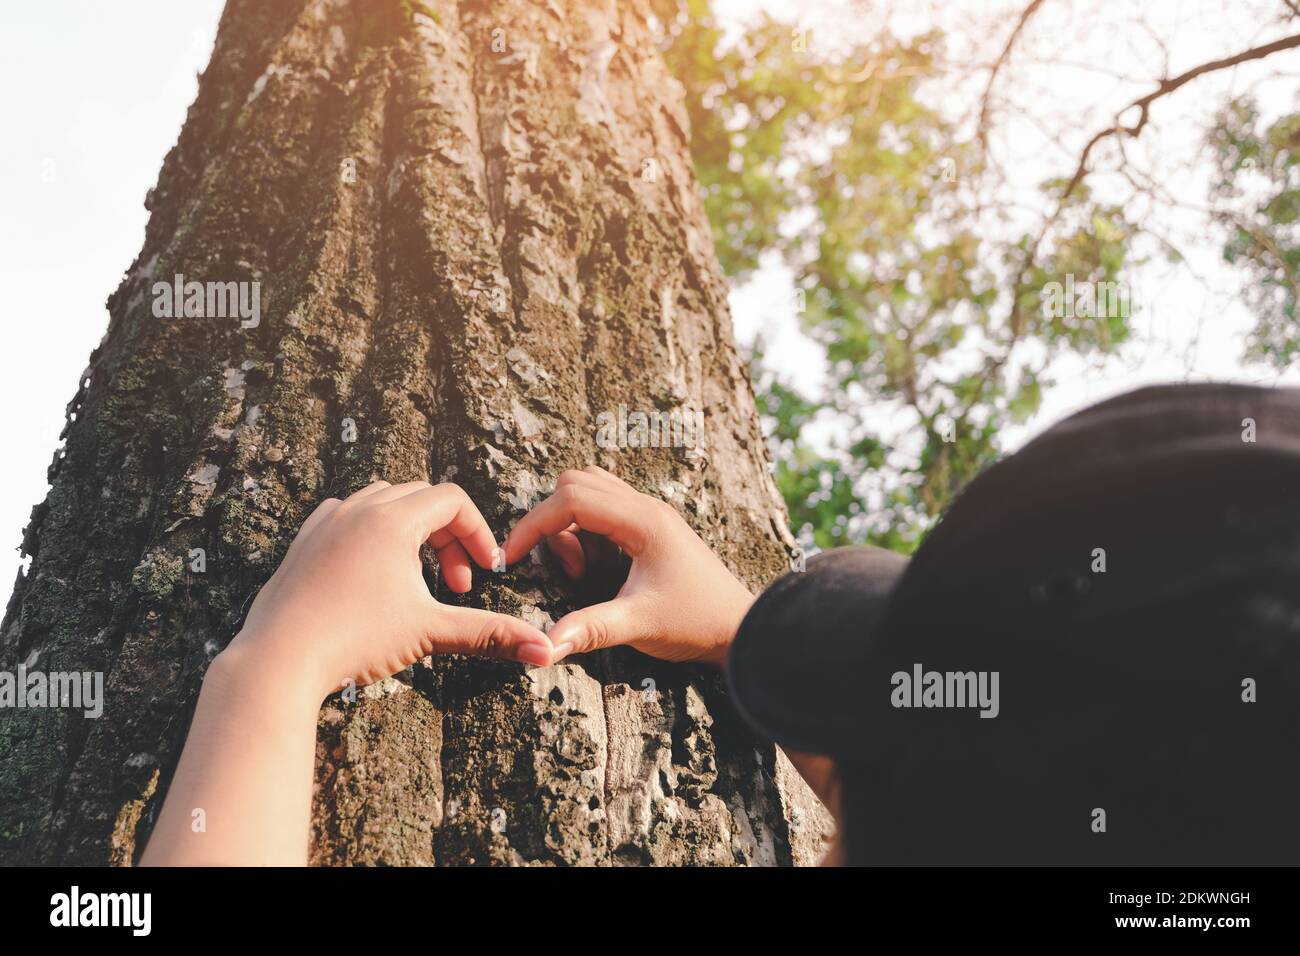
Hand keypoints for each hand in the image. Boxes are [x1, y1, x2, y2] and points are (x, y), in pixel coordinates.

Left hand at [229, 480, 554, 699]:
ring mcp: (327, 522)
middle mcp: (359, 509)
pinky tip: (371, 570)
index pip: (452, 500)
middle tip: (455, 584)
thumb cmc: (353, 640)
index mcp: (393, 520)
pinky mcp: (303, 541)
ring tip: (417, 576)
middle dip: (447, 536)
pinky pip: (345, 514)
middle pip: (421, 498)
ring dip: (410, 530)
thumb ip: (489, 634)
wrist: (278, 659)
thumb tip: (545, 652)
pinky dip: (369, 532)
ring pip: (381, 501)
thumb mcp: (430, 632)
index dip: (477, 533)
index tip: (483, 572)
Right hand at [503, 466, 753, 664]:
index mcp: (643, 520)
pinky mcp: (651, 530)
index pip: (570, 499)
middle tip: (563, 569)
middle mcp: (646, 508)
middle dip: (551, 521)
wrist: (743, 629)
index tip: (509, 558)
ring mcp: (650, 516)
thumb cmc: (698, 623)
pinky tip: (598, 573)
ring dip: (570, 526)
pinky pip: (604, 512)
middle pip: (577, 483)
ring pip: (590, 493)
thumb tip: (543, 646)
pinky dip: (587, 534)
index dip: (532, 525)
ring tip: (583, 574)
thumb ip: (588, 629)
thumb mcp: (638, 625)